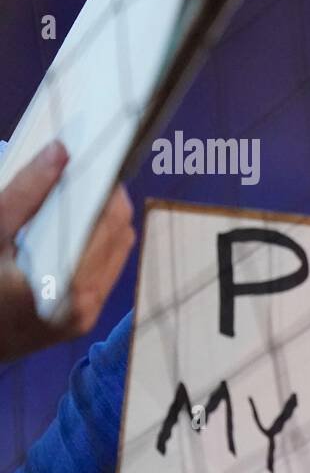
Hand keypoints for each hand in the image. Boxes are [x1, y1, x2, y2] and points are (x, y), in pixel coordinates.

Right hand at [0, 140, 134, 362]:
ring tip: (76, 202)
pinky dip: (95, 247)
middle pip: (119, 235)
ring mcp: (84, 316)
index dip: (110, 190)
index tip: (98, 166)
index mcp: (63, 284)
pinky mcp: (81, 321)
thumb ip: (27, 192)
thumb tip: (60, 151)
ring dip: (105, 225)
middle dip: (108, 204)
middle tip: (86, 179)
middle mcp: (83, 305)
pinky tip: (72, 231)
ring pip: (117, 253)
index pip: (111, 224)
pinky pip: (103, 273)